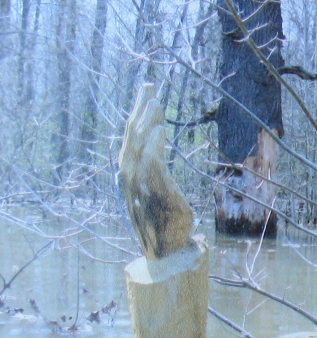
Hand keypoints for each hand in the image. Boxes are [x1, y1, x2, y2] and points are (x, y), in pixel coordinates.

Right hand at [118, 84, 193, 259]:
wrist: (165, 250)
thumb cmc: (163, 222)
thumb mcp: (155, 191)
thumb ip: (153, 170)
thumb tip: (155, 149)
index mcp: (129, 174)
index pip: (131, 138)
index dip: (138, 115)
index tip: (147, 95)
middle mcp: (129, 177)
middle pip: (132, 136)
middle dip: (140, 110)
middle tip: (150, 86)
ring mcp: (139, 185)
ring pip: (140, 147)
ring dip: (147, 122)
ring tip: (156, 102)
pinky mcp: (153, 192)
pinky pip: (152, 165)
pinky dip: (153, 146)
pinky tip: (160, 129)